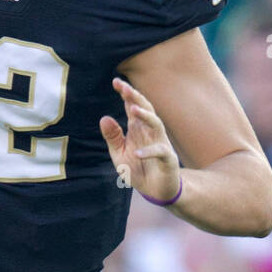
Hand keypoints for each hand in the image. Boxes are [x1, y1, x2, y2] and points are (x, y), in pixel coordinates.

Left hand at [100, 78, 181, 202]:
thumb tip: (103, 118)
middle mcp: (150, 131)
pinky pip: (160, 151)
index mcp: (137, 128)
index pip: (131, 106)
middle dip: (135, 97)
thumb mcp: (119, 153)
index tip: (116, 81)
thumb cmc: (138, 169)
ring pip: (156, 124)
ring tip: (133, 109)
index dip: (126, 94)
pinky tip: (138, 153)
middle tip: (124, 87)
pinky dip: (149, 151)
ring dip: (145, 116)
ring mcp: (160, 143)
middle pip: (145, 109)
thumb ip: (112, 137)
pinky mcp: (168, 159)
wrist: (156, 190)